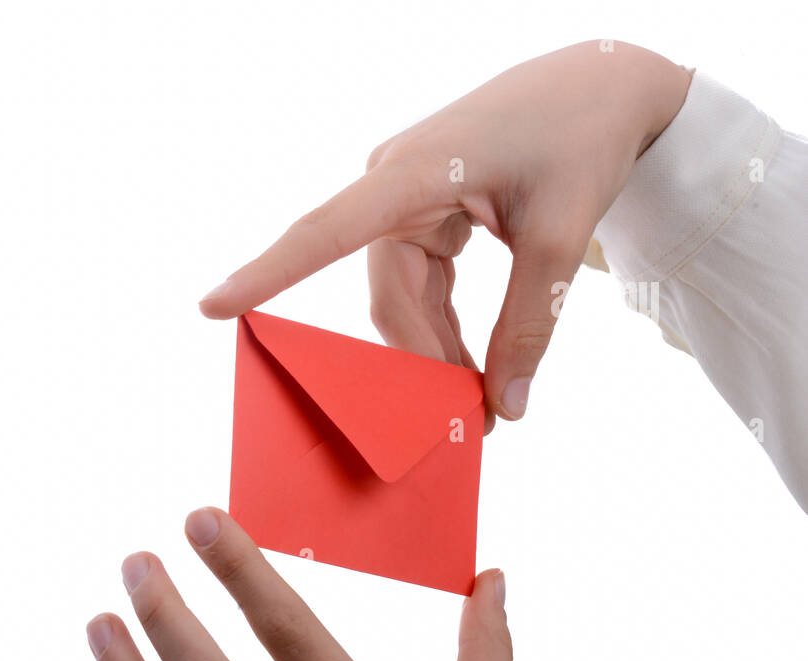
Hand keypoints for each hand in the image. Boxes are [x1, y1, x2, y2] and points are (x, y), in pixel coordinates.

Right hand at [199, 40, 691, 426]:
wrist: (600, 84)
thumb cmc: (580, 140)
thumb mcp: (561, 236)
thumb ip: (529, 322)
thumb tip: (508, 407)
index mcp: (415, 171)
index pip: (326, 230)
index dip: (268, 271)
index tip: (212, 305)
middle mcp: (394, 183)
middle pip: (386, 295)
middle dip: (418, 362)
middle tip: (462, 423)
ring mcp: (404, 198)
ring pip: (402, 297)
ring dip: (434, 350)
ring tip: (476, 402)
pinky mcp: (421, 209)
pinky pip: (419, 282)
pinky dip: (442, 325)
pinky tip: (468, 362)